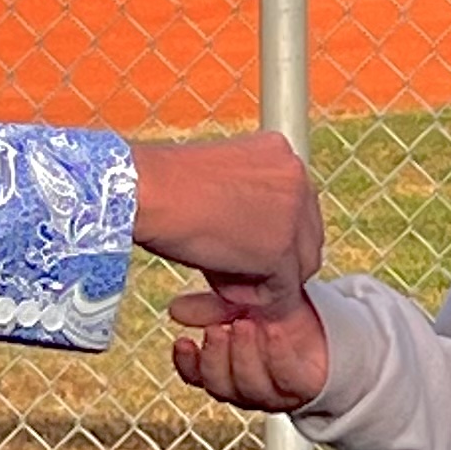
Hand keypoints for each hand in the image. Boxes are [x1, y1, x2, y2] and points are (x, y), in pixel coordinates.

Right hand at [130, 135, 320, 294]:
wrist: (145, 191)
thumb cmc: (164, 187)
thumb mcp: (219, 179)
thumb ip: (247, 199)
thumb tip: (255, 237)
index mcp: (280, 153)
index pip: (296, 208)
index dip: (270, 235)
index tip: (242, 247)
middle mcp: (296, 176)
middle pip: (305, 238)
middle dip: (273, 261)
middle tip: (230, 267)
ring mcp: (293, 213)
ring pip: (298, 266)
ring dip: (262, 279)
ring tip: (220, 273)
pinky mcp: (281, 249)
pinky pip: (282, 290)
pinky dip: (254, 297)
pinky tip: (220, 284)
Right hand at [169, 280, 330, 410]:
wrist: (330, 332)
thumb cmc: (281, 321)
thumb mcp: (244, 308)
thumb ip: (212, 309)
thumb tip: (175, 310)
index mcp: (227, 373)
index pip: (198, 377)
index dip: (187, 364)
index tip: (183, 342)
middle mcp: (247, 390)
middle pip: (222, 386)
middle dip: (216, 359)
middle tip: (216, 329)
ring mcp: (276, 393)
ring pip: (252, 386)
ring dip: (244, 356)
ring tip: (243, 324)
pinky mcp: (304, 387)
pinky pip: (287, 377)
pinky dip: (277, 355)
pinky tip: (271, 331)